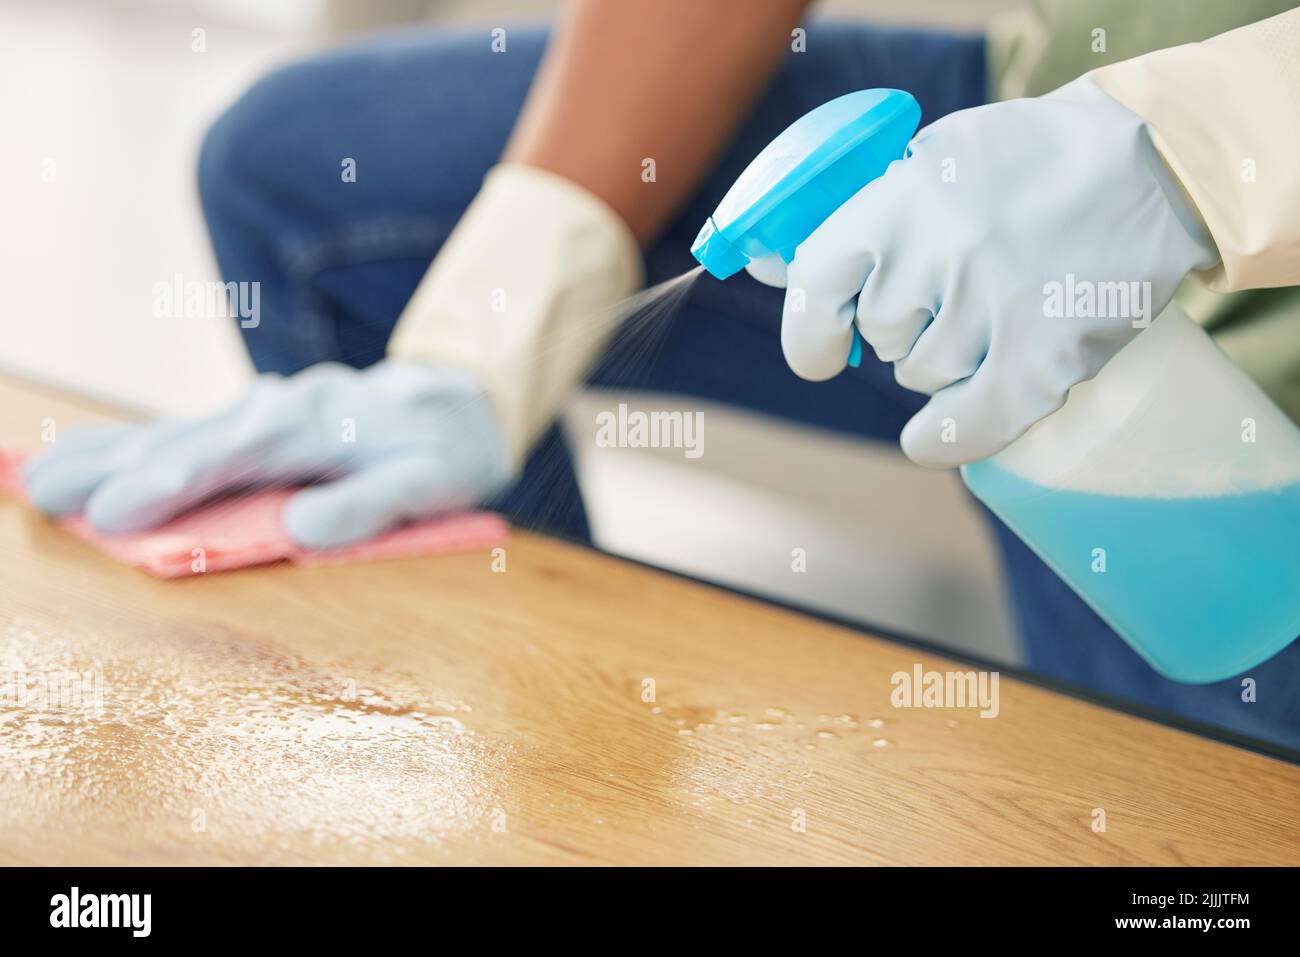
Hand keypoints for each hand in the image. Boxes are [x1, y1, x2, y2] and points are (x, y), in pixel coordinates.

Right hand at [23, 361, 510, 548]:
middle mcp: (277, 409)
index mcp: (316, 426)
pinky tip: (85, 457)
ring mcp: (262, 411)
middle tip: (47, 498)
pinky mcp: (255, 422)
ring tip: (40, 480)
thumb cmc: (444, 451)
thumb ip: (368, 506)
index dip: (170, 485)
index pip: (232, 458)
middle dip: (116, 469)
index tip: (113, 513)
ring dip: (108, 454)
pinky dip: (133, 444)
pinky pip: (187, 432)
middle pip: (187, 440)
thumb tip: (297, 532)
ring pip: (176, 432)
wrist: (458, 399)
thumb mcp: (430, 484)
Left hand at [755, 77, 1217, 466]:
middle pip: (880, 335)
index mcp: (902, 195)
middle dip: (905, 328)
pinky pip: (965, 424)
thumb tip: (766, 270)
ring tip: (998, 312)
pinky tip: (932, 438)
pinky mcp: (1046, 354)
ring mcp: (996, 304)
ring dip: (946, 361)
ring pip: (923, 375)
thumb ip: (857, 220)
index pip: (816, 283)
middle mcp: (942, 250)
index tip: (821, 353)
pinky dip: (946, 437)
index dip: (810, 330)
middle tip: (956, 293)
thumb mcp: (933, 163)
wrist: (1153, 164)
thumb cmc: (1025, 164)